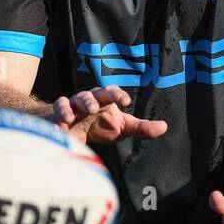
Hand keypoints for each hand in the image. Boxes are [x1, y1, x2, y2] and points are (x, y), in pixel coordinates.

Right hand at [53, 85, 167, 146]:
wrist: (78, 132)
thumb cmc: (103, 126)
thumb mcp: (123, 127)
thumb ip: (142, 128)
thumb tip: (164, 127)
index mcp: (106, 99)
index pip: (112, 92)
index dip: (117, 95)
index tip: (125, 102)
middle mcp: (90, 99)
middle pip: (91, 93)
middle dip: (92, 99)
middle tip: (94, 108)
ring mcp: (74, 105)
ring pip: (73, 100)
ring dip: (73, 108)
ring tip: (73, 117)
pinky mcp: (60, 114)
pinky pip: (58, 110)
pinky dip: (58, 117)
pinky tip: (61, 127)